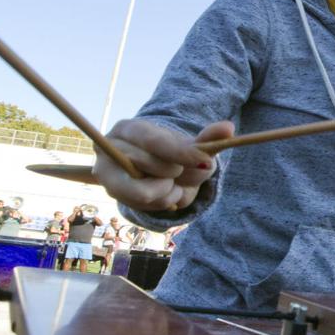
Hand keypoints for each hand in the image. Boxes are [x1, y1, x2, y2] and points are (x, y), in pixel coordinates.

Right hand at [93, 118, 231, 212]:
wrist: (155, 171)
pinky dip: (162, 201)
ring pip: (144, 192)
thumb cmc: (172, 155)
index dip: (179, 152)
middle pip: (147, 165)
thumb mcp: (190, 147)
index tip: (205, 161)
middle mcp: (109, 148)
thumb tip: (228, 129)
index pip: (153, 141)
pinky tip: (163, 192)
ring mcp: (107, 173)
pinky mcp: (113, 193)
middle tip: (179, 172)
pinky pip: (144, 206)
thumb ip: (207, 138)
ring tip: (171, 183)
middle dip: (173, 173)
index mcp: (128, 128)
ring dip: (168, 191)